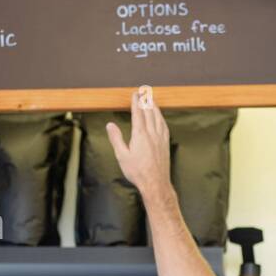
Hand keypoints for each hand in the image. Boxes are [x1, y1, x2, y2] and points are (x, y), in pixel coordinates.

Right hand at [106, 85, 172, 203]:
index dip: (136, 102)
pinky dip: (161, 118)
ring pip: (158, 117)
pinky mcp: (166, 144)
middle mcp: (152, 134)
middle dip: (145, 101)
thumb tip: (110, 125)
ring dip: (154, 107)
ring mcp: (160, 138)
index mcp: (140, 135)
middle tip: (143, 92)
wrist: (156, 183)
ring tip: (152, 100)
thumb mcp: (122, 156)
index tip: (135, 94)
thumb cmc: (138, 172)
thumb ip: (116, 139)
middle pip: (149, 112)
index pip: (138, 114)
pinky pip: (164, 126)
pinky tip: (160, 117)